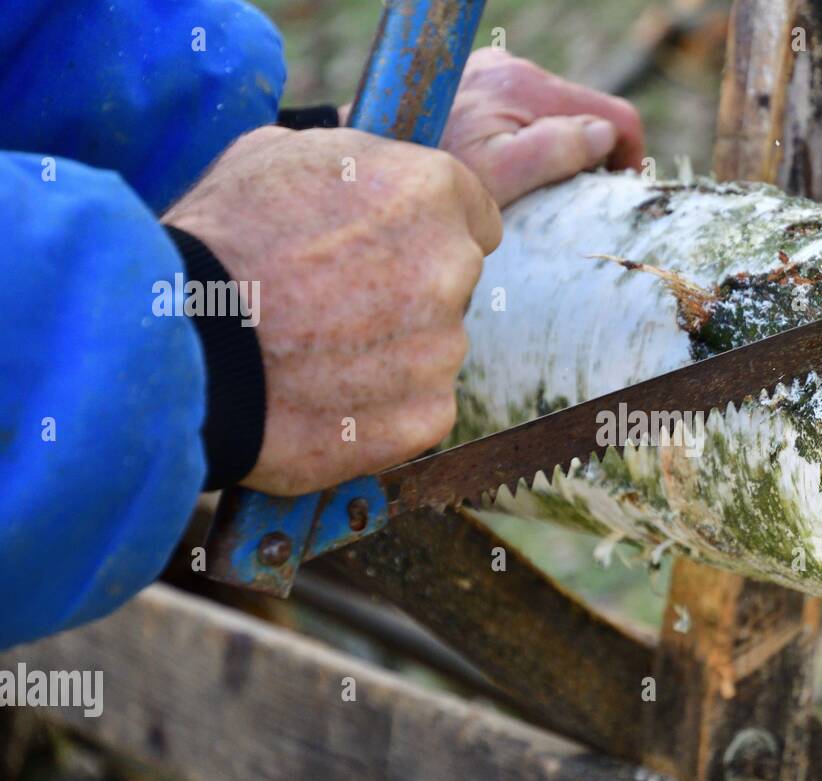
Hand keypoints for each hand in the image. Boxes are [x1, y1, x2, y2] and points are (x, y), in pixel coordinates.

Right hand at [164, 126, 500, 495]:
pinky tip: (326, 399)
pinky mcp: (427, 414)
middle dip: (409, 290)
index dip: (431, 229)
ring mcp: (443, 347)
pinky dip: (383, 409)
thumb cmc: (216, 243)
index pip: (474, 214)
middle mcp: (451, 267)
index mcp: (429, 191)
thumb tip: (368, 172)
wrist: (176, 344)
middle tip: (336, 304)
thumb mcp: (274, 156)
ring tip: (316, 356)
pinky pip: (419, 408)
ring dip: (393, 353)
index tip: (398, 248)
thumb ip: (351, 164)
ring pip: (434, 349)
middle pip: (452, 282)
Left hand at [437, 48, 644, 205]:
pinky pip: (519, 109)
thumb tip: (603, 135)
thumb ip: (555, 151)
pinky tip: (503, 167)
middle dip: (588, 155)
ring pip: (550, 112)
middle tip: (567, 201)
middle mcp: (510, 67)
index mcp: (526, 87)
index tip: (616, 195)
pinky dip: (525, 138)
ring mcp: (488, 71)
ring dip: (554, 148)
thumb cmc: (432, 178)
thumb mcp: (500, 179)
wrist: (362, 171)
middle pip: (583, 114)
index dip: (629, 158)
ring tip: (530, 188)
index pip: (614, 116)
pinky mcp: (470, 82)